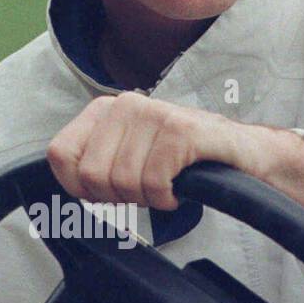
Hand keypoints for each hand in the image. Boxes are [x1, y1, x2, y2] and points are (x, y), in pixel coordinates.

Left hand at [47, 92, 303, 211]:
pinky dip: (167, 197)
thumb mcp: (129, 155)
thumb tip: (66, 182)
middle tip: (146, 189)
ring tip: (166, 185)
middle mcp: (126, 104)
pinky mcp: (182, 131)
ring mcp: (155, 114)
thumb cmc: (183, 160)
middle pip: (91, 175)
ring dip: (147, 198)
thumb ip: (94, 163)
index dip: (77, 186)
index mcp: (106, 110)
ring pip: (123, 182)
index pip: (59, 154)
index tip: (107, 192)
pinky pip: (154, 182)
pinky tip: (180, 188)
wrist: (244, 155)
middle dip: (118, 197)